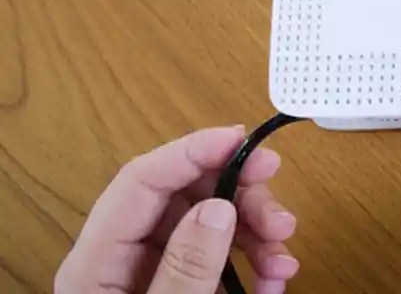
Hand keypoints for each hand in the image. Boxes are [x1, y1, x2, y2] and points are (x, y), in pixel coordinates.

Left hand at [56, 126, 300, 293]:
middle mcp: (121, 262)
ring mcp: (152, 277)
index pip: (142, 182)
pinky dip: (254, 263)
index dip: (192, 150)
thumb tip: (217, 206)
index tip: (243, 140)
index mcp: (96, 265)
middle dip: (240, 197)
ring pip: (210, 224)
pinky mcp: (181, 292)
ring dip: (257, 234)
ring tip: (285, 262)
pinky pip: (221, 258)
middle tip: (283, 208)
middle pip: (183, 198)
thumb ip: (187, 269)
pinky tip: (275, 282)